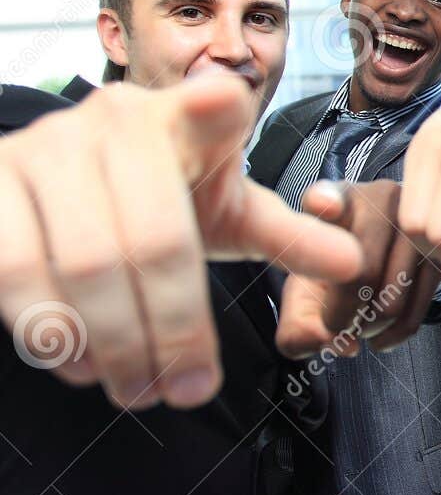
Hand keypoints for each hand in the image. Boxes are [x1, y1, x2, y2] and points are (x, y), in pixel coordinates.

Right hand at [0, 76, 360, 409]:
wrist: (52, 187)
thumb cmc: (157, 199)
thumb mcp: (226, 212)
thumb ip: (287, 236)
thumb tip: (353, 262)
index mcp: (185, 118)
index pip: (209, 104)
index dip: (212, 104)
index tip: (224, 102)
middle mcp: (111, 121)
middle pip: (154, 235)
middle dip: (176, 327)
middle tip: (191, 392)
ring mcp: (42, 150)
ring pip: (83, 260)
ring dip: (116, 342)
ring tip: (139, 392)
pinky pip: (14, 266)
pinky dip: (51, 327)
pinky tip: (80, 362)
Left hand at [275, 179, 440, 357]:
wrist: (368, 254)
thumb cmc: (329, 272)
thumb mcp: (301, 292)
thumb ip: (296, 327)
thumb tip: (340, 344)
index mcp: (335, 197)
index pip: (327, 197)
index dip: (326, 202)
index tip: (324, 210)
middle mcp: (382, 199)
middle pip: (363, 272)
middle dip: (344, 318)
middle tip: (335, 329)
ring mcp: (417, 224)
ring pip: (394, 296)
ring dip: (370, 329)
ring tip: (357, 330)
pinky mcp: (440, 253)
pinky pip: (419, 307)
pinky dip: (396, 335)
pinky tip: (379, 338)